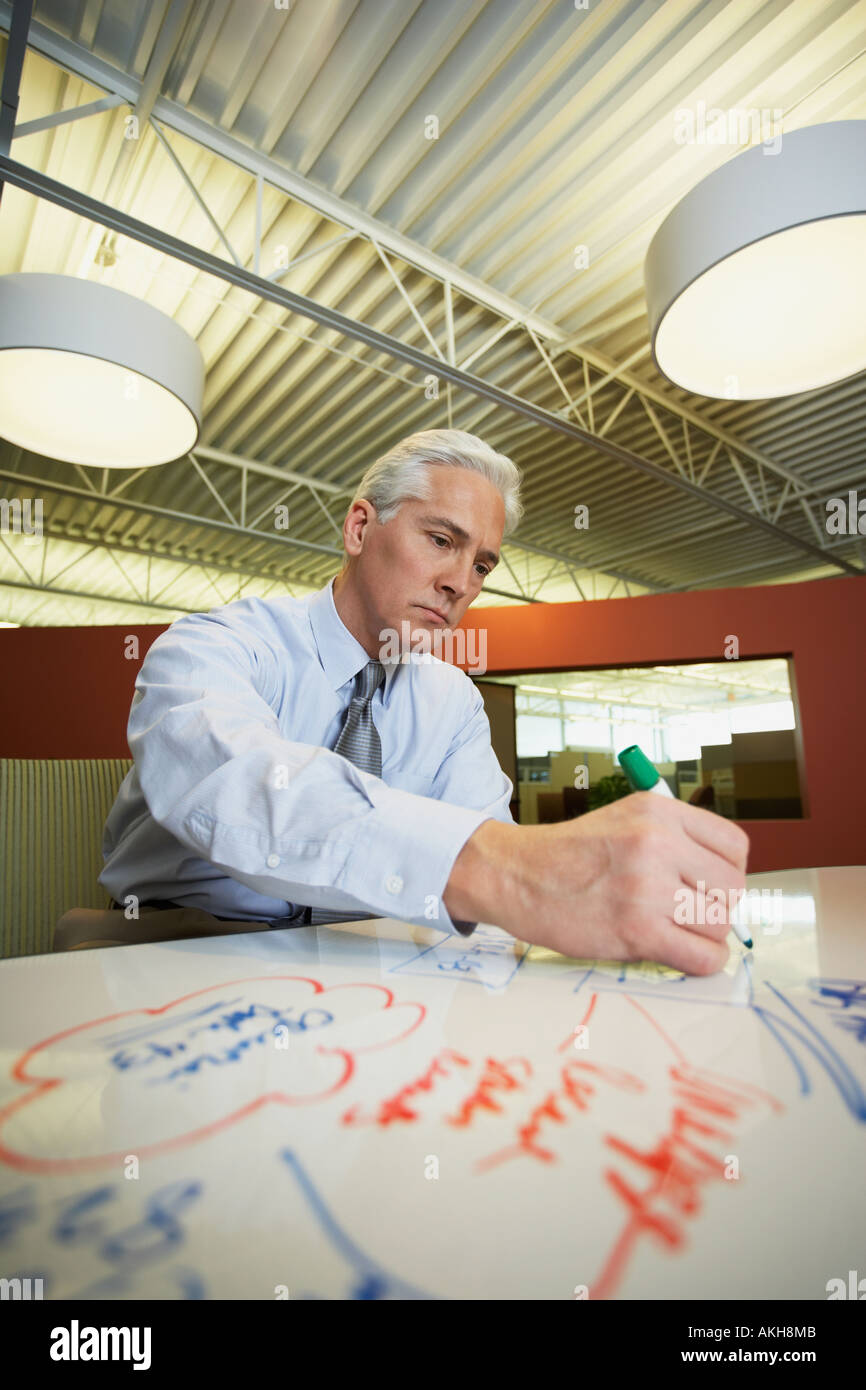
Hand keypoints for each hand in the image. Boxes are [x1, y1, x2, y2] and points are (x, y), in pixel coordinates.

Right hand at [444, 793, 748, 975]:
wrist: (517, 874)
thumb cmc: (570, 854)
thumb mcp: (625, 819)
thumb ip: (675, 839)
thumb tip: (724, 881)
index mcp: (659, 811)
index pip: (735, 846)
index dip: (728, 872)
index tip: (708, 885)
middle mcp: (658, 842)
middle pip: (732, 887)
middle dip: (717, 905)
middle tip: (687, 911)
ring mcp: (647, 886)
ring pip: (719, 924)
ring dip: (704, 935)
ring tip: (676, 931)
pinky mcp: (636, 929)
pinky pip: (702, 956)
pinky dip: (702, 962)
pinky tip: (684, 954)